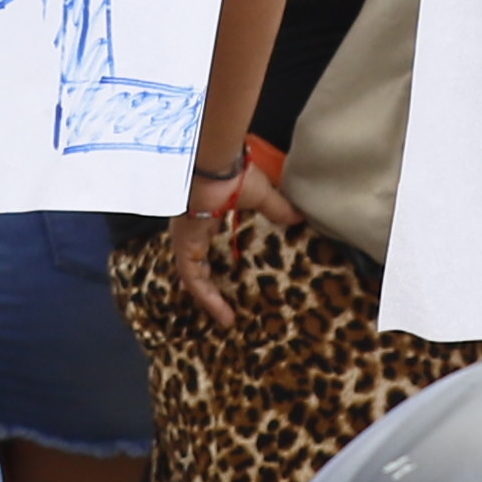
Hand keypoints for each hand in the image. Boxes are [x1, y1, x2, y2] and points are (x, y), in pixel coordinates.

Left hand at [165, 157, 296, 325]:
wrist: (214, 162)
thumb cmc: (233, 172)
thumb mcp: (261, 195)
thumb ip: (277, 208)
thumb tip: (297, 218)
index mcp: (204, 215)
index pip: (206, 245)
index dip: (218, 262)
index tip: (234, 275)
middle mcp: (189, 228)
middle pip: (198, 265)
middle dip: (211, 289)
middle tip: (229, 310)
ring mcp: (184, 236)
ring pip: (192, 275)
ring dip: (209, 298)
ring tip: (227, 318)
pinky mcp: (184, 243)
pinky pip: (191, 276)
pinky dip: (205, 295)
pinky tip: (220, 311)